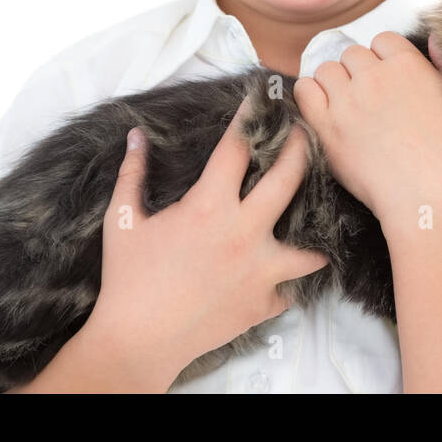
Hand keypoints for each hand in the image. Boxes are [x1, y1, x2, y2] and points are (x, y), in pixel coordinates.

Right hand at [88, 98, 328, 388]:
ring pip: (310, 245)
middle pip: (289, 179)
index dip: (250, 119)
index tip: (261, 100)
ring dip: (314, 230)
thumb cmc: (127, 279)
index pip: (237, 149)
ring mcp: (260, 270)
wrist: (137, 341)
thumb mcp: (122, 220)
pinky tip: (289, 270)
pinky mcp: (264, 302)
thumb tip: (136, 136)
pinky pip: (290, 287)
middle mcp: (243, 233)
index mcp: (208, 207)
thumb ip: (133, 173)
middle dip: (301, 149)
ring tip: (319, 215)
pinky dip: (289, 279)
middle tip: (306, 134)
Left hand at [293, 31, 441, 229]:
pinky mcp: (327, 126)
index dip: (383, 58)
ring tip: (345, 106)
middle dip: (358, 72)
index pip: (382, 40)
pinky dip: (310, 94)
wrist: (428, 198)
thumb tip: (434, 39)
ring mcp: (349, 100)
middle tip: (367, 99)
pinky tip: (323, 109)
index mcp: (409, 66)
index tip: (386, 78)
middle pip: (353, 54)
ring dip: (334, 83)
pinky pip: (305, 91)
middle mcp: (376, 77)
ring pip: (327, 69)